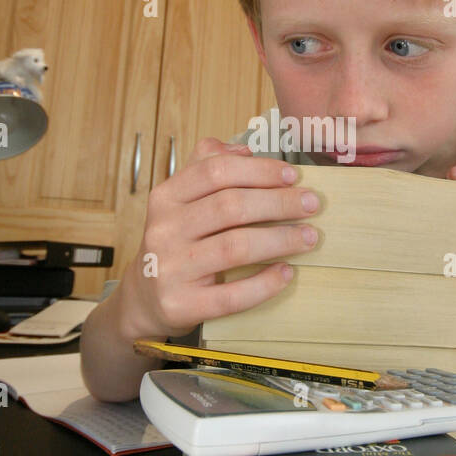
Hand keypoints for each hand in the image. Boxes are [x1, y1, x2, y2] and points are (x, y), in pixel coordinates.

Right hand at [117, 136, 320, 340]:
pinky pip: (232, 295)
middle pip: (230, 207)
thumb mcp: (179, 201)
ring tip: (309, 237)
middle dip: (279, 202)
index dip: (259, 170)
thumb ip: (205, 167)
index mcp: (166, 198)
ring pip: (235, 247)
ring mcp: (171, 269)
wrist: (144, 299)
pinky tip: (287, 272)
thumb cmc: (175, 244)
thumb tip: (245, 151)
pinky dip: (265, 284)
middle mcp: (164, 230)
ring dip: (280, 240)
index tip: (292, 175)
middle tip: (311, 204)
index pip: (215, 171)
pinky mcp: (181, 304)